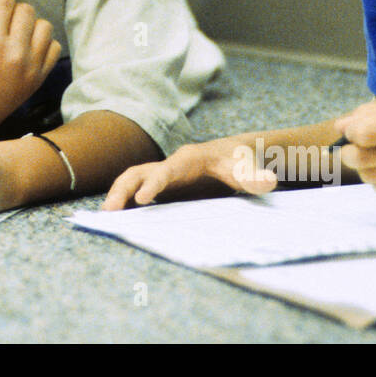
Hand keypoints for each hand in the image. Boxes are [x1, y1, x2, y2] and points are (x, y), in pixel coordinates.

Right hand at [0, 0, 61, 135]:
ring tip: (14, 35)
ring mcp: (30, 67)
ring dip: (30, 25)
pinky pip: (53, 47)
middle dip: (13, 9)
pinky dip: (42, 44)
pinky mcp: (39, 78)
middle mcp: (14, 52)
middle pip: (26, 9)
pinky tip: (25, 49)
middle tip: (0, 21)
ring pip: (44, 25)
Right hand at [102, 136, 277, 209]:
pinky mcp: (161, 187)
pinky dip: (124, 203)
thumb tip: (268, 182)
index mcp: (188, 159)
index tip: (143, 199)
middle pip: (138, 173)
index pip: (167, 170)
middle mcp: (169, 165)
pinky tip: (117, 220)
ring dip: (118, 196)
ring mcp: (162, 175)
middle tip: (110, 212)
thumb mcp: (249, 170)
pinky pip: (136, 192)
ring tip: (106, 217)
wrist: (234, 156)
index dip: (154, 183)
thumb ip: (256, 177)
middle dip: (123, 190)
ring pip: (132, 181)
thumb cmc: (239, 162)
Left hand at [334, 96, 375, 190]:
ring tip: (371, 154)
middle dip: (348, 152)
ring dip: (361, 166)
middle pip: (361, 159)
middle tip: (353, 146)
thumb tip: (340, 127)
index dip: (350, 132)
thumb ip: (373, 112)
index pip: (364, 134)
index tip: (353, 129)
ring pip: (369, 176)